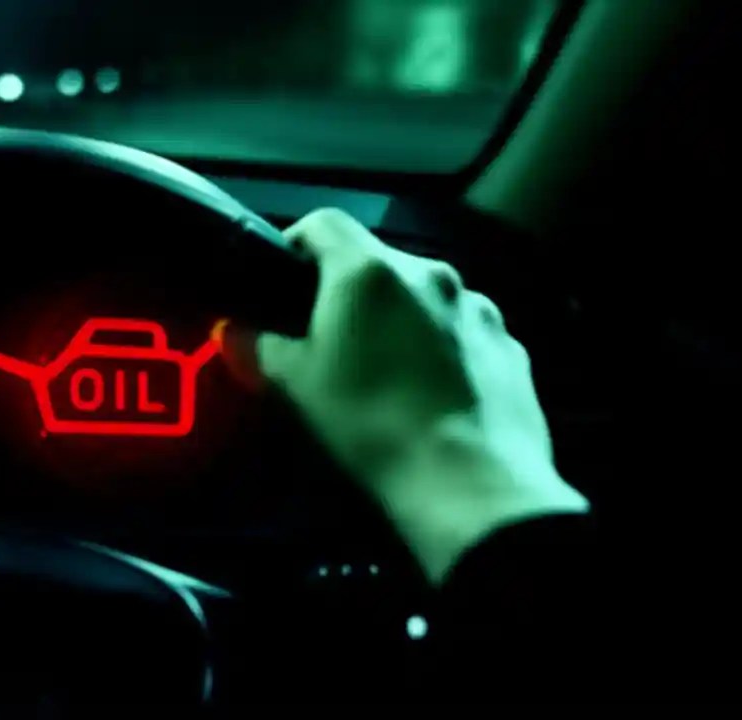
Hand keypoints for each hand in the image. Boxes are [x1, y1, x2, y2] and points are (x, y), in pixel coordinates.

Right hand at [257, 209, 586, 582]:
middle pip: (378, 261)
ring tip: (390, 370)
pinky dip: (445, 348)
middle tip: (332, 338)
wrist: (469, 482)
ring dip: (403, 318)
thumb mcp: (297, 386)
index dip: (297, 243)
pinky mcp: (510, 344)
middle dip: (352, 290)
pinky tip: (436, 393)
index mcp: (369, 270)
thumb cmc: (369, 422)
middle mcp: (429, 272)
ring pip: (425, 297)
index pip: (323, 222)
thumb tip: (230, 332)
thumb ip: (259, 348)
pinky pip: (464, 332)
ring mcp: (478, 306)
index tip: (285, 280)